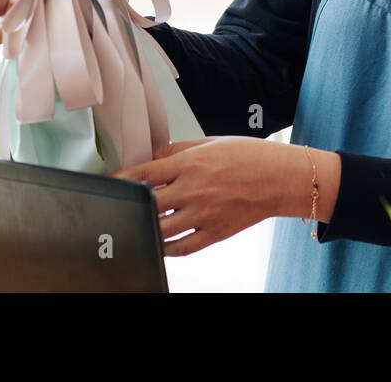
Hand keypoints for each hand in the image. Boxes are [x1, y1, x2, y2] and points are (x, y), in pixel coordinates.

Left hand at [108, 137, 300, 255]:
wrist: (281, 177)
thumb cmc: (250, 156)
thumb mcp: (211, 142)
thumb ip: (178, 149)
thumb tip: (153, 157)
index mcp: (191, 164)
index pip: (145, 173)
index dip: (121, 178)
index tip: (109, 182)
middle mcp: (194, 190)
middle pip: (149, 203)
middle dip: (132, 204)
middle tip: (121, 205)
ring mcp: (204, 214)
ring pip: (162, 229)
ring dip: (147, 227)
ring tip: (138, 225)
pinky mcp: (216, 232)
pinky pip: (184, 247)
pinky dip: (168, 248)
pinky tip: (160, 244)